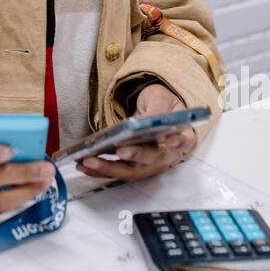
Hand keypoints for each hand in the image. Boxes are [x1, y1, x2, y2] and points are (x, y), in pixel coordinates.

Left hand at [77, 82, 195, 182]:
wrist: (155, 110)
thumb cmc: (163, 105)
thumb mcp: (161, 99)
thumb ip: (157, 111)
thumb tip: (144, 123)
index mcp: (184, 138)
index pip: (181, 143)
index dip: (175, 143)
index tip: (166, 139)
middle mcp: (168, 157)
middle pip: (152, 162)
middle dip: (134, 157)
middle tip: (117, 151)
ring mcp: (150, 165)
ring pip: (132, 172)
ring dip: (109, 168)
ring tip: (88, 161)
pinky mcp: (134, 167)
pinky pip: (118, 171)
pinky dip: (101, 169)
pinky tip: (84, 164)